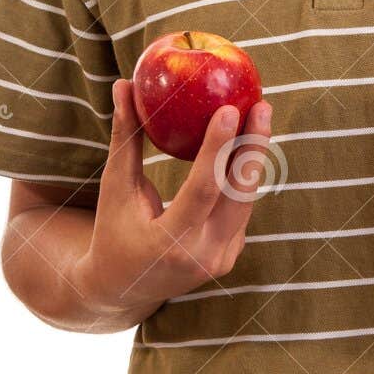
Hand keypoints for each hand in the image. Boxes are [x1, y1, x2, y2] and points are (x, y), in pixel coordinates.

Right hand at [74, 79, 274, 319]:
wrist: (121, 289)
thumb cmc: (112, 230)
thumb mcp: (115, 187)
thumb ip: (125, 138)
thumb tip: (124, 85)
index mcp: (169, 243)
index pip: (203, 190)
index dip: (218, 149)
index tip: (230, 109)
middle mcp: (202, 256)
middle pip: (239, 196)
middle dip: (254, 148)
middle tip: (261, 105)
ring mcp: (220, 260)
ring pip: (246, 202)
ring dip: (254, 159)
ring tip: (260, 116)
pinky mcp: (229, 257)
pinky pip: (241, 212)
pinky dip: (244, 178)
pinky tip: (250, 144)